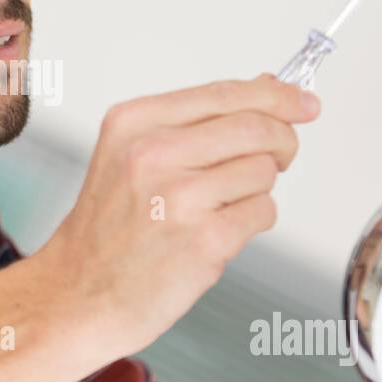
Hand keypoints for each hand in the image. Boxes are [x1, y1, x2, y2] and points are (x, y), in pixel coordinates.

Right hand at [39, 74, 320, 357]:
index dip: (277, 95)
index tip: (303, 102)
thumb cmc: (109, 230)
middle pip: (257, 127)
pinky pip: (263, 212)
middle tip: (281, 156)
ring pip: (264, 170)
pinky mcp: (204, 240)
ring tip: (218, 207)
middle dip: (283, 141)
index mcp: (134, 122)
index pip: (226, 93)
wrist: (78, 293)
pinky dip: (252, 222)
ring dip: (256, 189)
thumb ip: (198, 121)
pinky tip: (217, 232)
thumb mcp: (132, 155)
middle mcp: (152, 153)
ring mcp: (179, 197)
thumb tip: (268, 89)